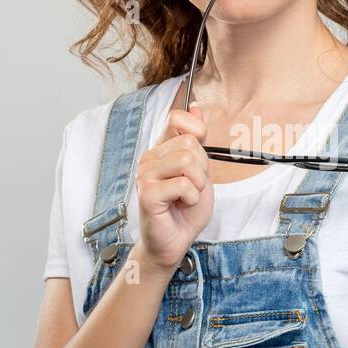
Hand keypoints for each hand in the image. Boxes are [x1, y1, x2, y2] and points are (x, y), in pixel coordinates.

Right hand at [135, 101, 213, 269]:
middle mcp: (149, 158)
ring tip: (187, 196)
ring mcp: (145, 174)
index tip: (200, 155)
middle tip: (193, 186)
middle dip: (202, 167)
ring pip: (186, 160)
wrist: (174, 242)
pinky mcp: (147, 193)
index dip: (197, 130)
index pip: (176, 117)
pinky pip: (182, 184)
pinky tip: (182, 205)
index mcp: (161, 149)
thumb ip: (197, 140)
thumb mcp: (200, 170)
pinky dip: (192, 197)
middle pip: (188, 142)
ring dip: (198, 183)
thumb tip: (195, 105)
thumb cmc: (185, 210)